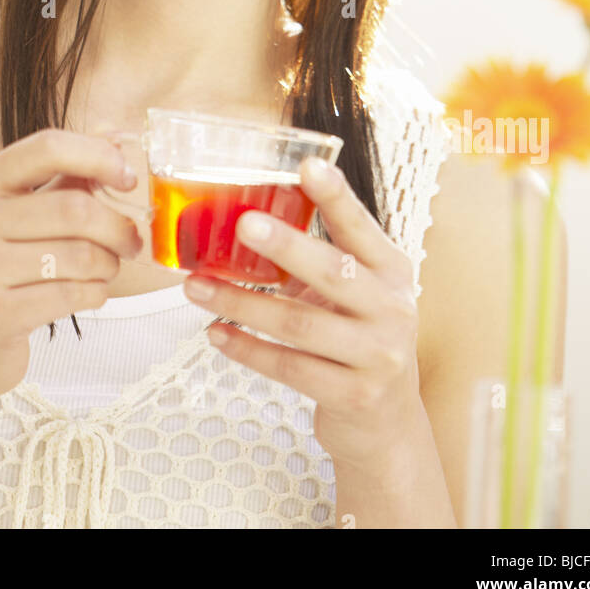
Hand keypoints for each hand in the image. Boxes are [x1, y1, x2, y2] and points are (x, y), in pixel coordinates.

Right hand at [0, 131, 143, 403]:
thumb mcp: (19, 213)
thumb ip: (66, 175)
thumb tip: (120, 136)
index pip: (47, 148)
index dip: (98, 156)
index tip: (127, 178)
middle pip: (75, 208)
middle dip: (117, 227)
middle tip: (130, 241)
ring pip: (81, 255)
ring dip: (108, 265)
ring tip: (103, 270)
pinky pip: (73, 294)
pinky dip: (96, 294)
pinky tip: (87, 294)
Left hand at [183, 156, 422, 474]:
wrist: (388, 422)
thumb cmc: (359, 338)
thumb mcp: (357, 293)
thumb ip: (320, 259)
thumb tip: (246, 221)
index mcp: (392, 271)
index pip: (361, 227)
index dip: (336, 196)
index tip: (307, 166)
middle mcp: (392, 309)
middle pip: (332, 272)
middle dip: (285, 246)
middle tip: (242, 223)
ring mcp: (377, 355)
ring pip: (299, 323)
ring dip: (241, 303)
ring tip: (197, 286)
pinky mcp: (353, 395)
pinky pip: (289, 367)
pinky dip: (247, 348)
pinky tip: (216, 332)